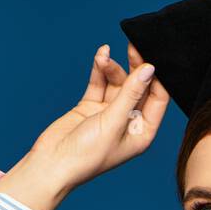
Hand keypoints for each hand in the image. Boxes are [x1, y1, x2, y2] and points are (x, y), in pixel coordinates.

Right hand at [0, 42, 170, 209]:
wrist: (52, 163)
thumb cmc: (87, 154)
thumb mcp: (113, 121)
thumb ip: (131, 93)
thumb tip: (149, 69)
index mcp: (142, 133)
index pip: (158, 99)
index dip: (157, 77)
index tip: (152, 55)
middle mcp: (128, 123)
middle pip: (139, 88)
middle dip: (136, 66)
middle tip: (133, 46)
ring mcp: (109, 114)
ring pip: (117, 83)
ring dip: (113, 68)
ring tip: (104, 58)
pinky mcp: (90, 107)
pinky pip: (100, 83)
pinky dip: (100, 70)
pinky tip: (101, 55)